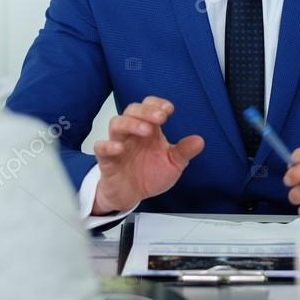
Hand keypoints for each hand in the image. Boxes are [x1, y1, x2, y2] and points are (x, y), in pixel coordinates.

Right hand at [91, 96, 204, 214]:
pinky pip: (100, 148)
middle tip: (161, 117)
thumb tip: (199, 141)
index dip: (157, 104)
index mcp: (149, 130)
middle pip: (132, 110)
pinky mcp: (106, 160)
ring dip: (131, 124)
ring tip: (146, 131)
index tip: (169, 110)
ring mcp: (118, 144)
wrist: (130, 195)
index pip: (148, 107)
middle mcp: (132, 134)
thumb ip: (184, 152)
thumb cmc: (149, 174)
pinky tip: (119, 149)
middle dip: (146, 111)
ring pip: (116, 124)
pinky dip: (108, 146)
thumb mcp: (172, 164)